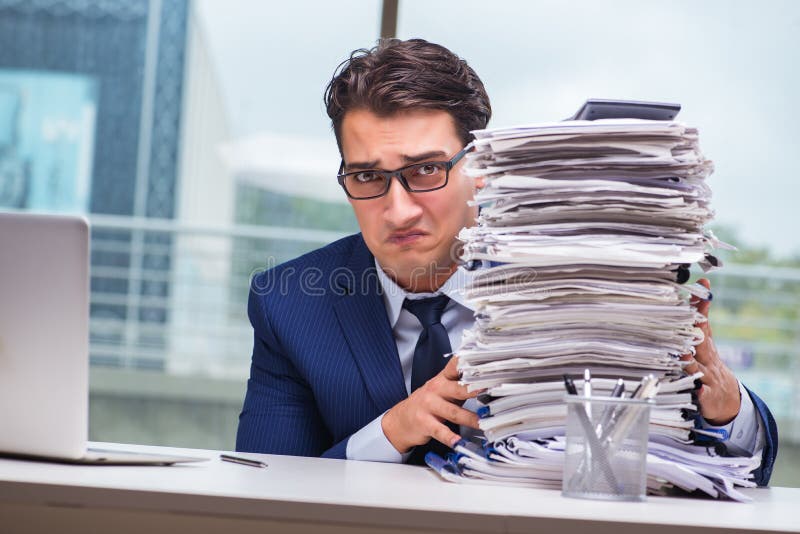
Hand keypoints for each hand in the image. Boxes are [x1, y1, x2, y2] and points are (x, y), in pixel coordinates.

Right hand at [381, 356, 479, 452]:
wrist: (400, 420)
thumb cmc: (427, 403)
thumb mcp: (441, 389)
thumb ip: (461, 385)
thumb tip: (487, 384)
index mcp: (442, 379)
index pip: (455, 366)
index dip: (469, 364)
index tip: (485, 366)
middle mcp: (435, 390)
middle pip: (458, 389)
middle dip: (474, 391)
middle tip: (489, 392)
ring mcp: (429, 407)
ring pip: (453, 413)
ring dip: (470, 419)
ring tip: (483, 423)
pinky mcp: (424, 423)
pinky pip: (440, 431)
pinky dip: (450, 438)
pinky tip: (458, 442)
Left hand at [680, 278, 740, 424]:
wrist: (727, 400)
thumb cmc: (708, 367)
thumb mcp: (704, 345)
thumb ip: (697, 322)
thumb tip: (694, 293)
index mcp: (705, 346)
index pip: (703, 323)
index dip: (701, 307)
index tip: (702, 290)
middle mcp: (707, 359)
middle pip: (702, 343)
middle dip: (697, 330)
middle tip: (690, 320)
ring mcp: (708, 378)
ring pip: (698, 368)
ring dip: (691, 362)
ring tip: (684, 355)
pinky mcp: (706, 397)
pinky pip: (702, 394)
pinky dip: (700, 392)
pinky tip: (697, 390)